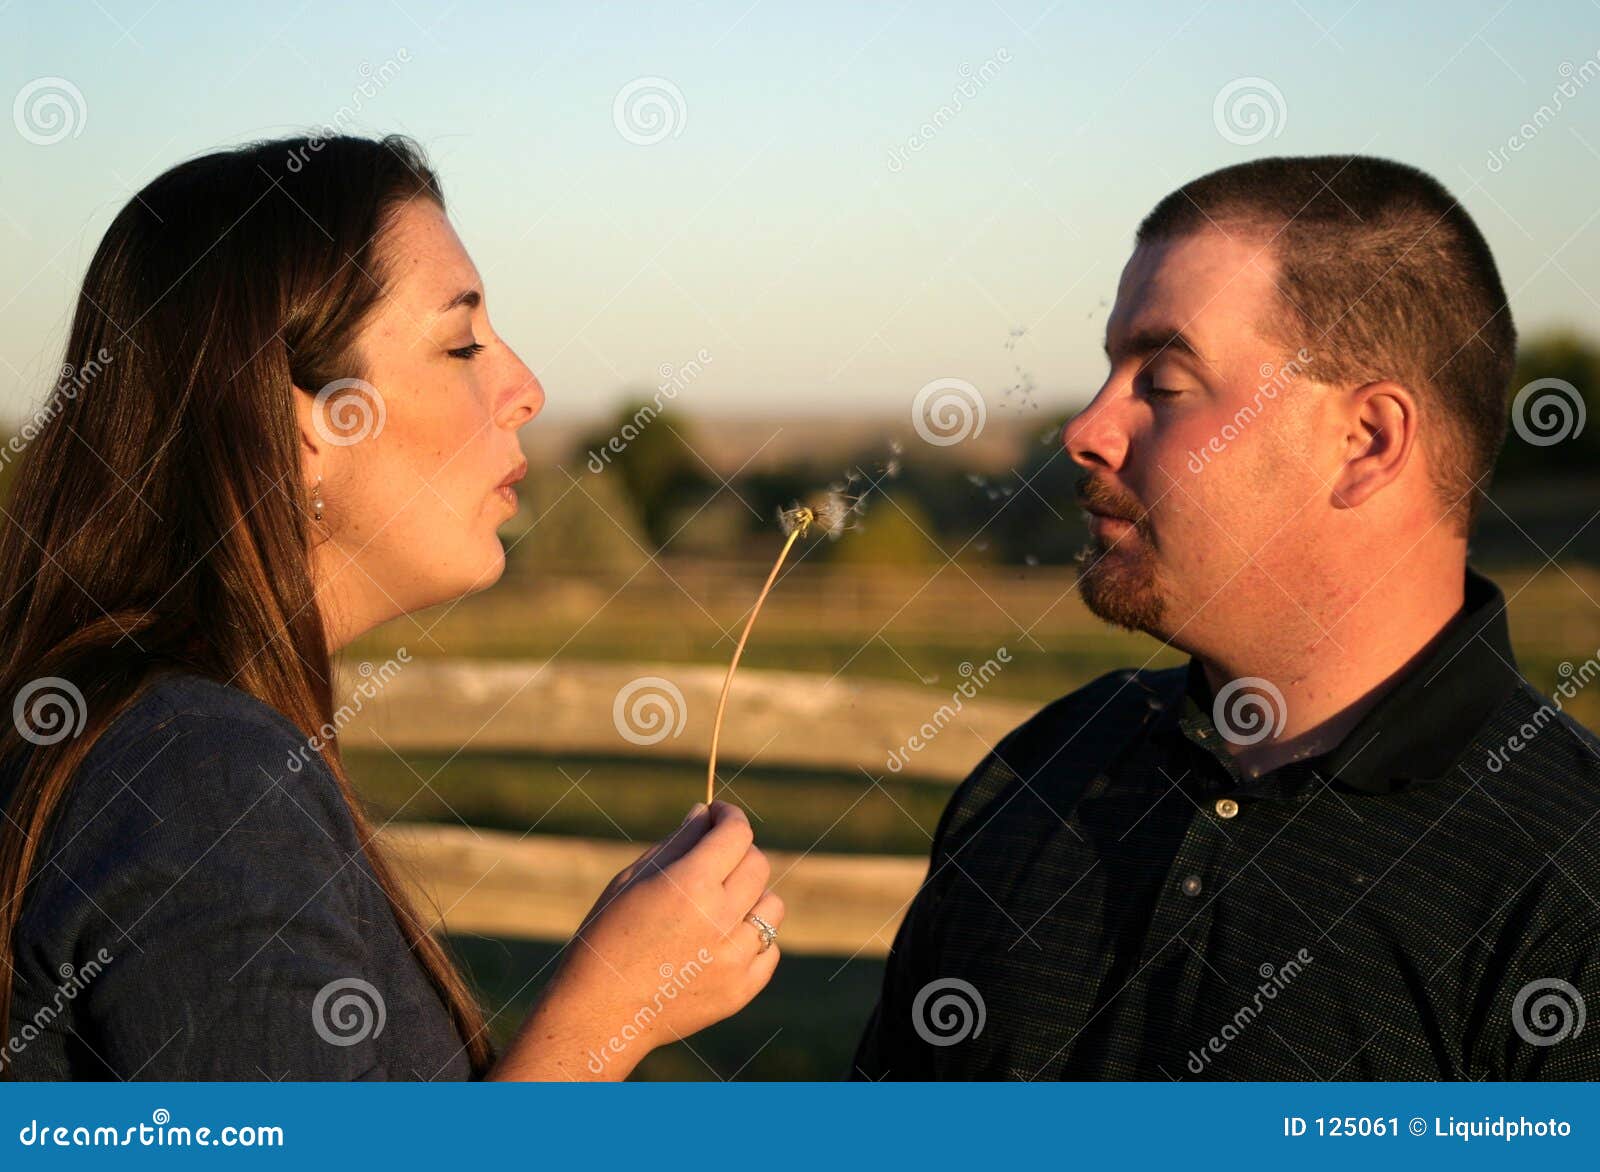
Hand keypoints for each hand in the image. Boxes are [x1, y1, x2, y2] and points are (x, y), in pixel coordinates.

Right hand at [490, 801, 783, 1079]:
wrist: (599, 1013)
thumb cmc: (606, 938)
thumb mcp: (632, 880)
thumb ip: (676, 844)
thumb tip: (705, 814)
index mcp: (690, 884)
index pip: (736, 833)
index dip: (729, 816)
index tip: (719, 815)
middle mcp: (720, 919)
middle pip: (758, 865)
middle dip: (738, 853)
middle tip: (715, 859)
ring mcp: (735, 958)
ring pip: (772, 907)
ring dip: (751, 898)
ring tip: (718, 906)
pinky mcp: (741, 990)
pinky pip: (769, 951)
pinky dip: (751, 941)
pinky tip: (721, 942)